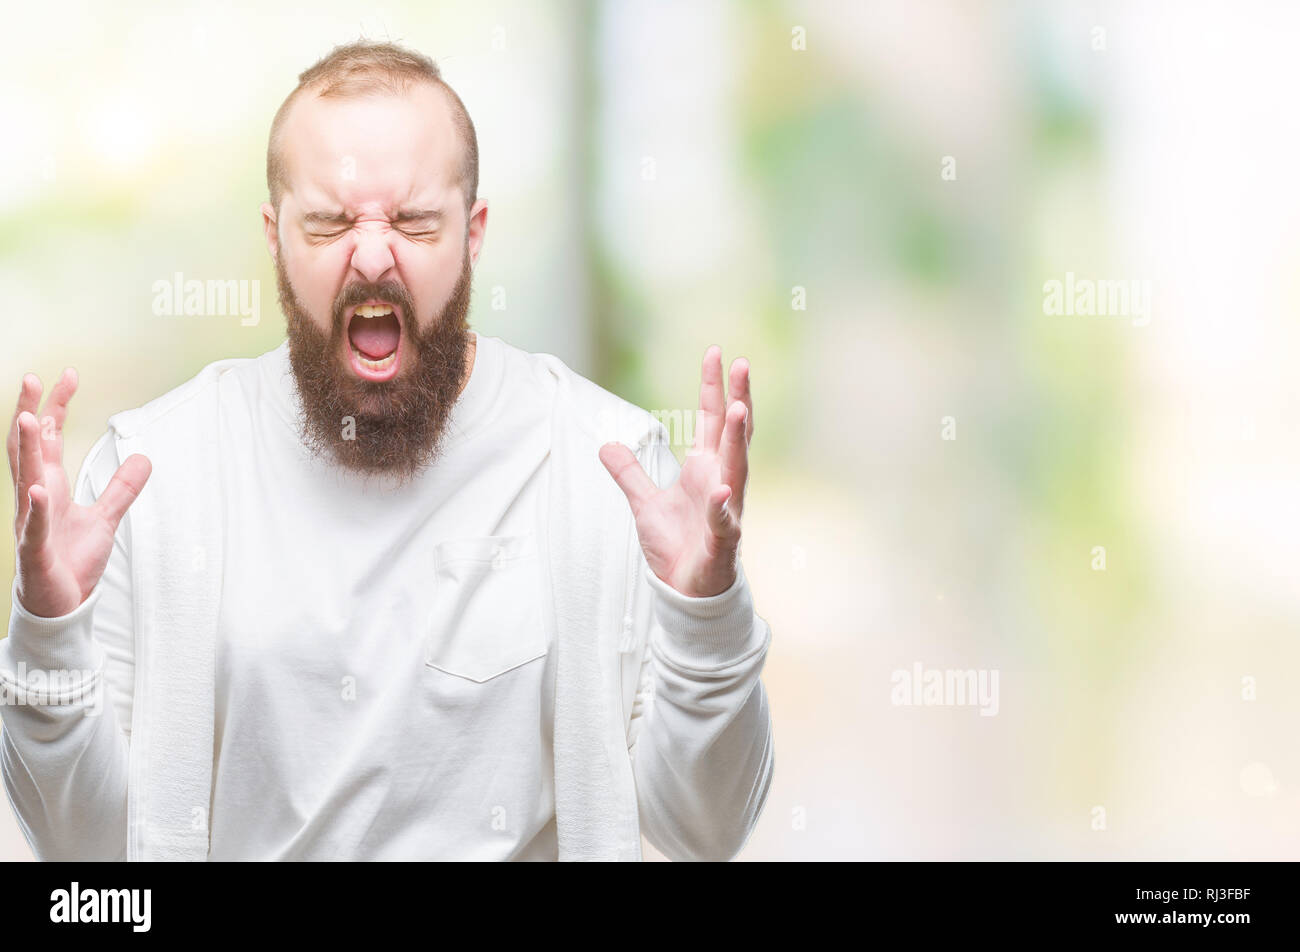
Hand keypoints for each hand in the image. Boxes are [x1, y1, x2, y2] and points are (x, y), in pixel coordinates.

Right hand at [7, 369, 151, 617]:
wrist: (61, 605)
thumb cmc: (72, 561)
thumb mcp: (105, 518)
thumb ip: (121, 487)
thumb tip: (144, 457)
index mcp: (48, 488)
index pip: (46, 439)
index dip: (54, 407)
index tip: (67, 376)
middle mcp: (35, 500)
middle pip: (28, 449)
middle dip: (29, 413)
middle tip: (33, 377)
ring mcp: (32, 524)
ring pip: (25, 480)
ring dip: (27, 449)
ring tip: (29, 417)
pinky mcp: (37, 552)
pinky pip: (36, 528)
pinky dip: (38, 508)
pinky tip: (40, 489)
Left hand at [600, 346, 753, 597]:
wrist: (686, 592)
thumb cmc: (676, 546)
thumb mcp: (643, 504)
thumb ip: (629, 473)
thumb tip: (606, 445)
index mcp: (706, 469)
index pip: (712, 420)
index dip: (713, 387)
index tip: (715, 353)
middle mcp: (722, 482)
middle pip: (734, 434)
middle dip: (739, 399)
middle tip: (742, 364)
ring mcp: (727, 509)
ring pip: (737, 468)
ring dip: (738, 440)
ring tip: (739, 410)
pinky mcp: (722, 541)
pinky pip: (724, 520)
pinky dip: (722, 506)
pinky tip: (722, 488)